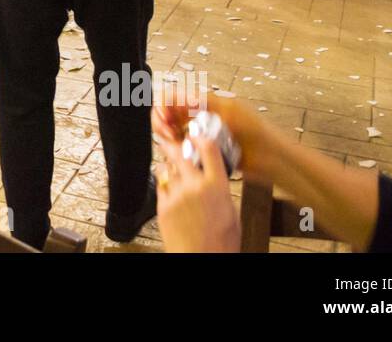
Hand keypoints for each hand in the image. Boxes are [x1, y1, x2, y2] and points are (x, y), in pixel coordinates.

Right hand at [153, 94, 278, 183]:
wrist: (270, 158)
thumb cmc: (256, 131)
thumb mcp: (229, 109)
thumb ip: (202, 101)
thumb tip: (175, 95)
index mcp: (203, 102)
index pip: (171, 98)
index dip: (162, 107)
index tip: (165, 119)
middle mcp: (198, 117)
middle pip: (166, 115)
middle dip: (161, 123)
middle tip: (168, 134)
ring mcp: (199, 135)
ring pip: (171, 133)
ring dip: (167, 138)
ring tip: (174, 145)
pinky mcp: (201, 153)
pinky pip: (181, 149)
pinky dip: (175, 151)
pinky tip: (181, 154)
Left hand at [156, 136, 240, 252]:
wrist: (201, 258)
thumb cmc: (220, 243)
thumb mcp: (231, 212)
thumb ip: (220, 191)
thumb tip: (215, 182)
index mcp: (217, 186)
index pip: (208, 149)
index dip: (200, 137)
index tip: (196, 134)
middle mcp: (195, 186)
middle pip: (181, 152)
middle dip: (175, 144)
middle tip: (171, 141)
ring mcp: (177, 194)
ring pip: (167, 168)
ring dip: (169, 165)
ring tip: (171, 167)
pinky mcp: (163, 205)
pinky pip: (160, 185)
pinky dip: (163, 183)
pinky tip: (169, 188)